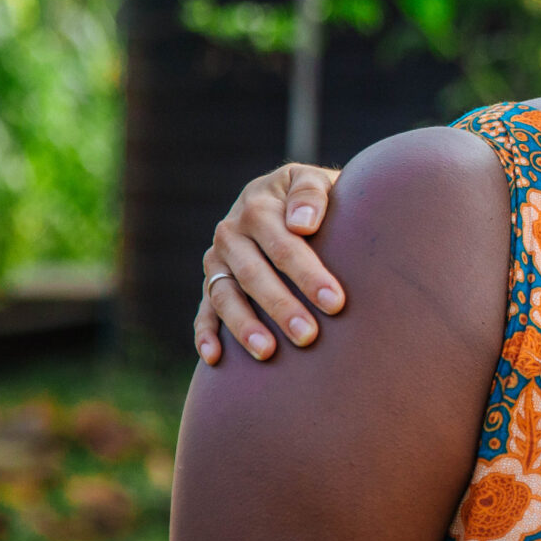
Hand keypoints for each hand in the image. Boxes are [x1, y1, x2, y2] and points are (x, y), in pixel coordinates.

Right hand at [195, 164, 346, 363]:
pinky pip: (204, 310)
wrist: (286, 197)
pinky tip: (215, 359)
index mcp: (258, 207)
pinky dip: (205, 334)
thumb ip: (310, 193)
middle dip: (282, 307)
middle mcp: (231, 234)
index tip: (336, 302)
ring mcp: (217, 261)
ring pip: (225, 296)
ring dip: (244, 326)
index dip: (309, 274)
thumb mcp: (314, 180)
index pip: (283, 245)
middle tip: (309, 336)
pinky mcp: (211, 283)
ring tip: (268, 353)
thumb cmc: (312, 197)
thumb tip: (302, 224)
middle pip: (254, 275)